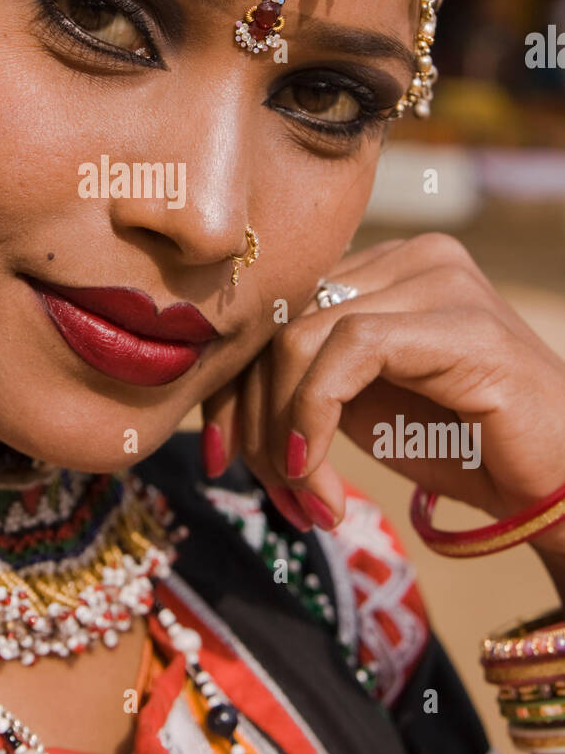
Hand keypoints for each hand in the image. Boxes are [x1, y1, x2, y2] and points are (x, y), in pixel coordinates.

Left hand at [201, 233, 564, 586]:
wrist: (559, 484)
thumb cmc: (466, 446)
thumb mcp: (362, 408)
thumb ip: (303, 383)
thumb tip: (222, 400)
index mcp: (382, 268)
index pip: (276, 310)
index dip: (234, 385)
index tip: (222, 457)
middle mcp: (408, 256)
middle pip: (279, 322)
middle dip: (252, 415)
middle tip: (267, 490)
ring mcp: (437, 279)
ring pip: (301, 337)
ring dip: (283, 431)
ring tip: (305, 497)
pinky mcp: (458, 321)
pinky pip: (349, 350)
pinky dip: (313, 415)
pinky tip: (315, 472)